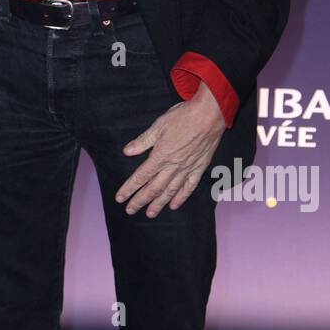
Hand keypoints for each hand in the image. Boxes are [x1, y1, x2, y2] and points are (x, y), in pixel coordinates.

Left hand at [115, 82, 224, 217]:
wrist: (209, 115)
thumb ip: (143, 141)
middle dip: (140, 200)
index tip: (120, 198)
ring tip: (150, 214)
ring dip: (158, 204)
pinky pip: (189, 187)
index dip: (129, 188)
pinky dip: (181, 197)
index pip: (141, 177)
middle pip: (153, 188)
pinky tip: (174, 205)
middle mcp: (172, 166)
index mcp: (160, 156)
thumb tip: (127, 152)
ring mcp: (186, 169)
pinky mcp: (199, 168)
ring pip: (170, 191)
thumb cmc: (183, 117)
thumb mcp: (158, 126)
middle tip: (130, 210)